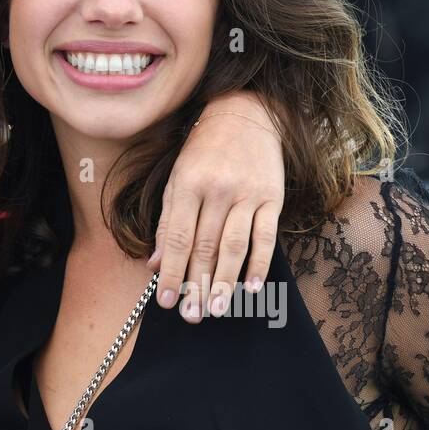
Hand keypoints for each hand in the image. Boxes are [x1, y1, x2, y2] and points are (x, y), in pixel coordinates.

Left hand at [149, 90, 283, 323]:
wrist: (246, 114)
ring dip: (225, 281)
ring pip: (234, 246)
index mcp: (188, 184)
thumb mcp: (176, 177)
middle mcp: (217, 190)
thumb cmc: (204, 150)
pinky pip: (266, 237)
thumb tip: (156, 263)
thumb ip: (168, 221)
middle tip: (192, 315)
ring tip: (217, 309)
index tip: (166, 301)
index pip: (179, 238)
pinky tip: (251, 287)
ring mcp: (247, 194)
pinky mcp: (272, 197)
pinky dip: (259, 264)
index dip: (172, 272)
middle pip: (206, 246)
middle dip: (197, 285)